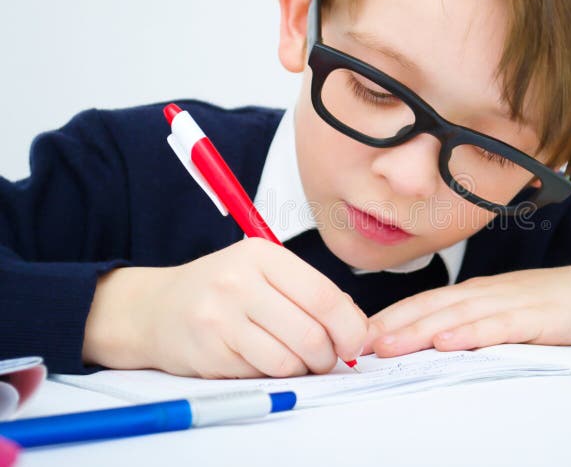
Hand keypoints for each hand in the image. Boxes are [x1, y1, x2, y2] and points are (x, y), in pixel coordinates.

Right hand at [83, 238, 366, 377]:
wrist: (155, 309)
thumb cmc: (219, 290)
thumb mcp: (263, 271)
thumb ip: (310, 292)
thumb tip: (357, 326)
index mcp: (261, 254)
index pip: (324, 296)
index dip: (349, 326)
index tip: (356, 340)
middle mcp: (239, 281)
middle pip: (311, 333)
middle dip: (328, 355)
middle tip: (327, 357)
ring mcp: (220, 318)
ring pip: (289, 360)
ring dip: (303, 369)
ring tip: (296, 359)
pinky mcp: (209, 352)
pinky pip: (263, 374)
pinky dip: (274, 375)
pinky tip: (263, 360)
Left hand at [363, 256, 570, 356]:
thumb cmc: (557, 303)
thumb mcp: (509, 311)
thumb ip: (477, 322)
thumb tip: (439, 343)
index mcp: (479, 292)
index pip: (427, 303)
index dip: (392, 317)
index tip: (359, 333)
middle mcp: (488, 292)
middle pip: (433, 307)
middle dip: (393, 325)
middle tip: (357, 341)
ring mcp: (512, 302)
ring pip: (458, 316)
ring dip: (420, 330)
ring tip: (388, 344)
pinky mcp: (538, 316)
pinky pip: (500, 325)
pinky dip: (472, 333)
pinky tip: (449, 343)